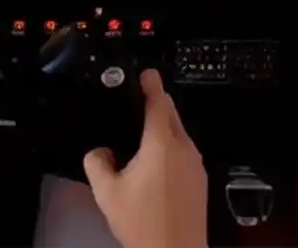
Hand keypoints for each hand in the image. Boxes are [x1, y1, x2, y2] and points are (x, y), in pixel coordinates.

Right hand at [83, 69, 206, 247]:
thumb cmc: (143, 223)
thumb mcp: (107, 193)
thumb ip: (97, 163)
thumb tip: (100, 152)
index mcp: (161, 144)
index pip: (158, 102)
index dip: (151, 83)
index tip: (147, 73)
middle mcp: (184, 148)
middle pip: (172, 114)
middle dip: (157, 103)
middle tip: (140, 101)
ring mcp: (196, 164)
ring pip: (180, 133)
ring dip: (164, 127)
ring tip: (142, 137)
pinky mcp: (200, 180)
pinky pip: (185, 152)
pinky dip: (171, 147)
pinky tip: (155, 166)